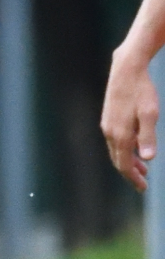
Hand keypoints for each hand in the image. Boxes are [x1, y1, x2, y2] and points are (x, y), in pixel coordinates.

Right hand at [103, 48, 159, 190]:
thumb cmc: (142, 91)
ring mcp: (107, 125)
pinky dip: (124, 150)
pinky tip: (134, 147)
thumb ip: (148, 136)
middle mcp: (110, 133)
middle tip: (142, 183)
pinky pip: (115, 141)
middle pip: (118, 160)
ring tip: (142, 168)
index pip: (125, 164)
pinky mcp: (108, 118)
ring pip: (116, 151)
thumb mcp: (150, 114)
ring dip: (128, 162)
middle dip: (130, 173)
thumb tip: (148, 158)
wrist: (126, 70)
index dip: (133, 178)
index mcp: (121, 134)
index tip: (143, 188)